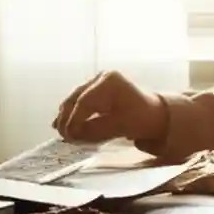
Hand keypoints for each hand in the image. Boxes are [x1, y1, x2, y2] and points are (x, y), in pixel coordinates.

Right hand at [53, 70, 167, 142]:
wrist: (153, 114)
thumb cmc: (140, 119)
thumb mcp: (119, 126)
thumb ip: (94, 130)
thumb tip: (72, 135)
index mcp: (109, 82)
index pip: (85, 102)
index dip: (74, 120)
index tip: (68, 136)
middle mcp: (101, 77)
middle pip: (76, 98)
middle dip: (67, 117)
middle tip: (61, 135)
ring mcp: (98, 81)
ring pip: (75, 98)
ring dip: (67, 115)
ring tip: (60, 132)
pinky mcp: (96, 88)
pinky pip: (80, 100)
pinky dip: (72, 113)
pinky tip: (61, 124)